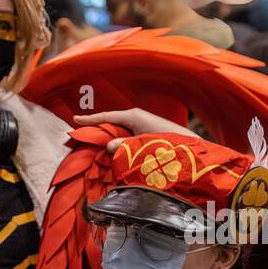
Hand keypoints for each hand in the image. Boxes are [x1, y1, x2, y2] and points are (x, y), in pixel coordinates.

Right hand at [72, 108, 196, 151]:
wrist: (192, 148)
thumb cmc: (168, 144)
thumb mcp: (142, 145)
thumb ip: (123, 146)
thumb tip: (107, 146)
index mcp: (133, 116)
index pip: (106, 116)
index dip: (90, 120)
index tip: (75, 120)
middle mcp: (136, 117)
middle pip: (111, 123)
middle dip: (97, 129)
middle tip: (81, 136)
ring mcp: (142, 125)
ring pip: (119, 130)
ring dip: (108, 138)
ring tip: (93, 146)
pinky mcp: (146, 133)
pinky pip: (127, 136)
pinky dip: (119, 142)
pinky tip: (113, 151)